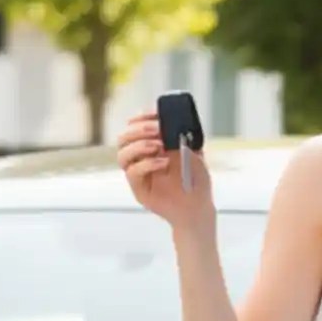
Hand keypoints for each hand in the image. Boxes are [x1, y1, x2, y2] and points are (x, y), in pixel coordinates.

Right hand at [116, 110, 213, 230]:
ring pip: (122, 155)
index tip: (153, 114)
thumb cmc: (196, 178)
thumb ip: (182, 134)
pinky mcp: (139, 189)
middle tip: (157, 129)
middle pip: (124, 138)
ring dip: (139, 146)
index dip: (141, 117)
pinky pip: (132, 173)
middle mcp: (141, 157)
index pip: (135, 126)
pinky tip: (163, 162)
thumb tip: (172, 119)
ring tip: (159, 146)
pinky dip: (147, 164)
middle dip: (139, 130)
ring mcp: (138, 173)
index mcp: (152, 144)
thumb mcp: (193, 150)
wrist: (199, 205)